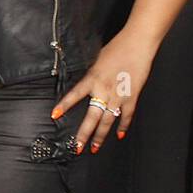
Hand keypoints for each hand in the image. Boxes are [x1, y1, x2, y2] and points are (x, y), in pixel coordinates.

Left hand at [50, 31, 155, 154]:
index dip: (64, 105)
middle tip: (77, 147)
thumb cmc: (117, 48)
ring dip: (100, 136)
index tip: (55, 115)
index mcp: (93, 78)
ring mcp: (119, 96)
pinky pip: (126, 115)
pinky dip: (123, 126)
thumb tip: (86, 85)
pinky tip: (119, 135)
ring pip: (108, 121)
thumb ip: (91, 75)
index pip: (75, 94)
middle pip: (92, 117)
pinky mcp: (132, 97)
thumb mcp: (97, 60)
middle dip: (84, 134)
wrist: (137, 44)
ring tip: (94, 148)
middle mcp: (104, 90)